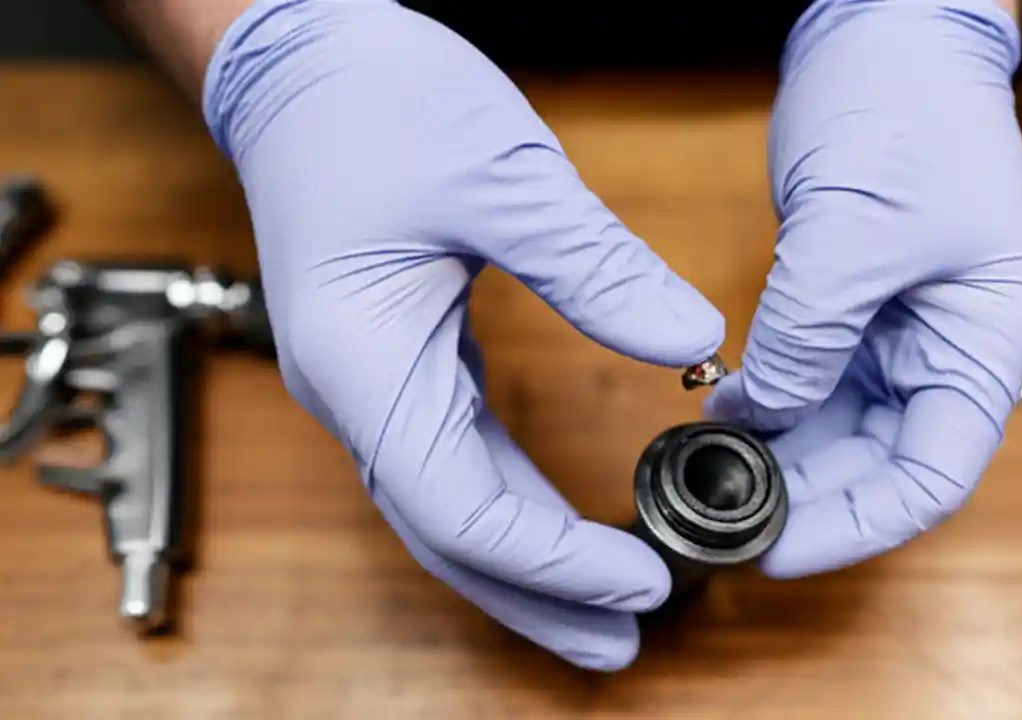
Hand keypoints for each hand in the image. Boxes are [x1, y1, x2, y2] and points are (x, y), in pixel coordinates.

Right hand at [203, 0, 722, 669]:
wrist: (297, 57)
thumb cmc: (369, 100)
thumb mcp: (501, 175)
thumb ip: (595, 268)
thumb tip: (690, 341)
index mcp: (362, 360)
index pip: (458, 506)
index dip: (550, 559)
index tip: (640, 578)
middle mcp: (356, 390)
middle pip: (448, 532)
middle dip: (537, 596)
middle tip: (623, 644)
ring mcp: (373, 379)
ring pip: (450, 505)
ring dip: (526, 564)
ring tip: (606, 611)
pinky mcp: (401, 357)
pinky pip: (455, 456)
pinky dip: (513, 502)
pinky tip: (561, 524)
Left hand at [706, 0, 1021, 576]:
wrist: (886, 32)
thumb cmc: (909, 108)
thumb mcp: (856, 230)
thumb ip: (808, 334)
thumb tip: (762, 415)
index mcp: (983, 340)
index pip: (932, 474)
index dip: (861, 525)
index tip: (782, 548)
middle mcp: (944, 347)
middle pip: (880, 462)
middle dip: (807, 497)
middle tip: (724, 520)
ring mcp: (895, 329)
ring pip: (837, 428)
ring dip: (778, 457)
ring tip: (708, 475)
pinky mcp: (849, 305)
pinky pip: (809, 379)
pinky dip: (766, 405)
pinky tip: (718, 417)